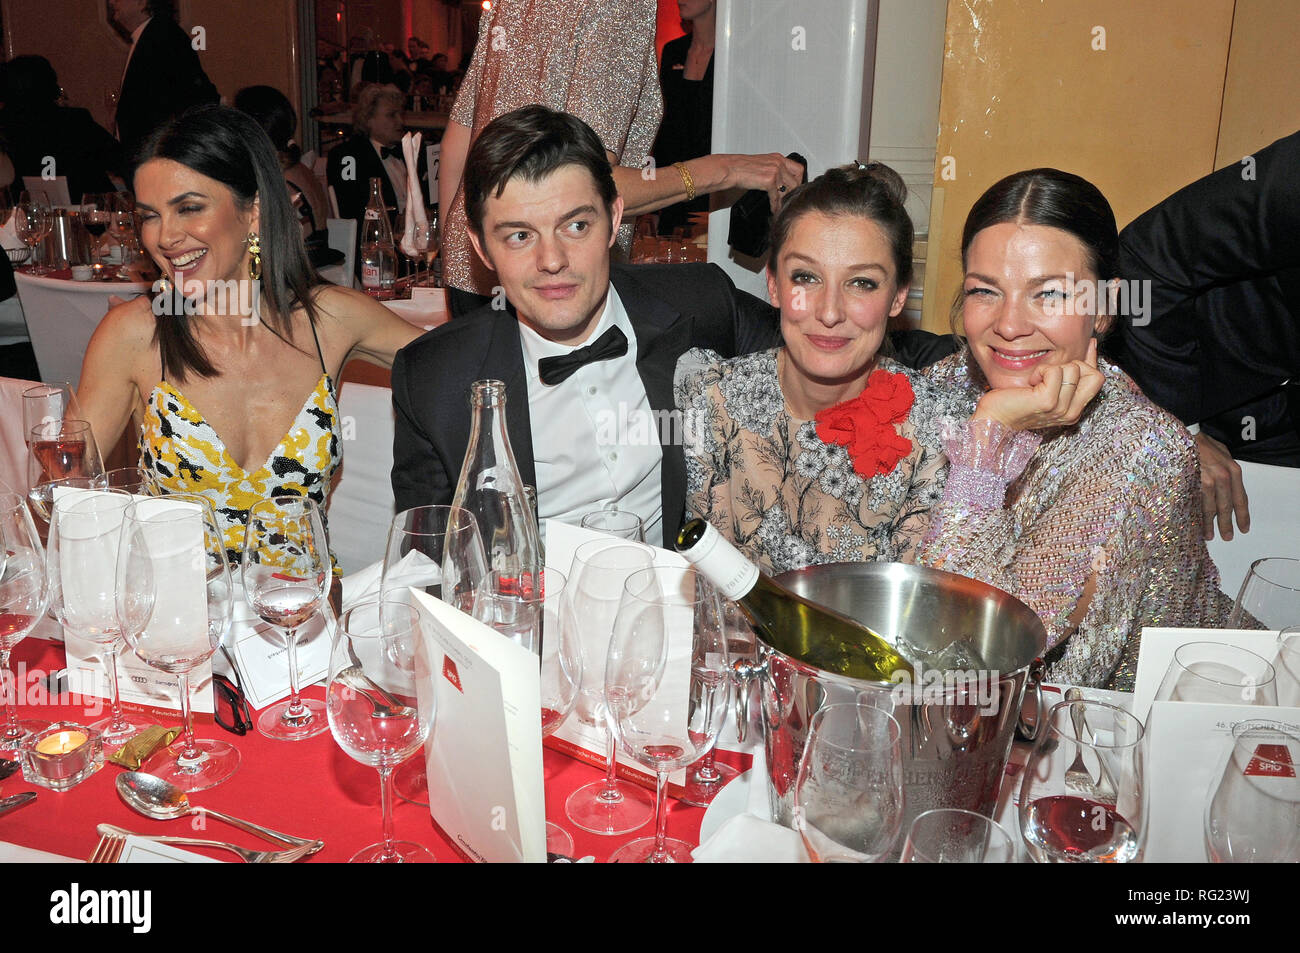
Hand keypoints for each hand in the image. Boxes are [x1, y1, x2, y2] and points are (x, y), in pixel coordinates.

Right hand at [716, 153, 803, 210]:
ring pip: (788, 190)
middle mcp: (778, 163)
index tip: (795, 189)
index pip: (798, 169)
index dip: (798, 181)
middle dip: (793, 193)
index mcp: (777, 158)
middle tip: (789, 201)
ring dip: (784, 201)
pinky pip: (777, 197)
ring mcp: (775, 171)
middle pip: (796, 181)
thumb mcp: (761, 164)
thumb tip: (778, 183)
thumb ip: (773, 171)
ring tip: (781, 208)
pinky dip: (776, 206)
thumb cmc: (740, 167)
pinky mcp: (769, 180)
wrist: (730, 169)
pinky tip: (774, 210)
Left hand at [972, 339, 1104, 430]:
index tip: (1086, 343)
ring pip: (1073, 369)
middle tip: (1049, 374)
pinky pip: (1055, 371)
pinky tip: (1030, 382)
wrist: (994, 419)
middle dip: (1074, 365)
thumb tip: (1090, 344)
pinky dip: (1041, 370)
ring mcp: (1060, 409)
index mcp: (1074, 410)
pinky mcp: (1047, 401)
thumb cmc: (1016, 401)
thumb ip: (1069, 372)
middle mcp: (1071, 413)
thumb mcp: (1050, 386)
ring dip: (1051, 368)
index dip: (1091, 358)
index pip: (1097, 379)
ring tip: (1035, 382)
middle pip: (1094, 375)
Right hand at [1194, 430, 1249, 539]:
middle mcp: (1222, 477)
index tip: (1243, 528)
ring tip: (1208, 536)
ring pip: (1209, 507)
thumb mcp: (1223, 454)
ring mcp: (1205, 480)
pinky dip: (1195, 514)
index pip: (1241, 499)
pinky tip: (1195, 523)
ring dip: (1208, 523)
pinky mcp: (1190, 482)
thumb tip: (1229, 489)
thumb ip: (1228, 472)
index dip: (1242, 516)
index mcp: (1233, 471)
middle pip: (1226, 506)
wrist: (1184, 435)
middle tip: (1227, 536)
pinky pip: (1195, 502)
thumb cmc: (1202, 443)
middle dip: (1226, 524)